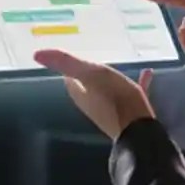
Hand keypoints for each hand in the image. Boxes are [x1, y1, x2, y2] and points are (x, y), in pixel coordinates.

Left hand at [34, 49, 154, 139]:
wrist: (140, 131)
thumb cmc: (114, 99)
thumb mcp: (90, 74)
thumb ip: (66, 63)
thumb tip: (36, 53)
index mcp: (81, 94)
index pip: (70, 78)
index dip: (71, 66)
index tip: (73, 53)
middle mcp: (93, 104)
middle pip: (88, 85)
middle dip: (90, 72)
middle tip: (95, 56)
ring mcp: (111, 110)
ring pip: (108, 90)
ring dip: (112, 79)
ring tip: (121, 66)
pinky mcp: (129, 113)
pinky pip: (131, 94)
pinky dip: (136, 83)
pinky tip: (147, 73)